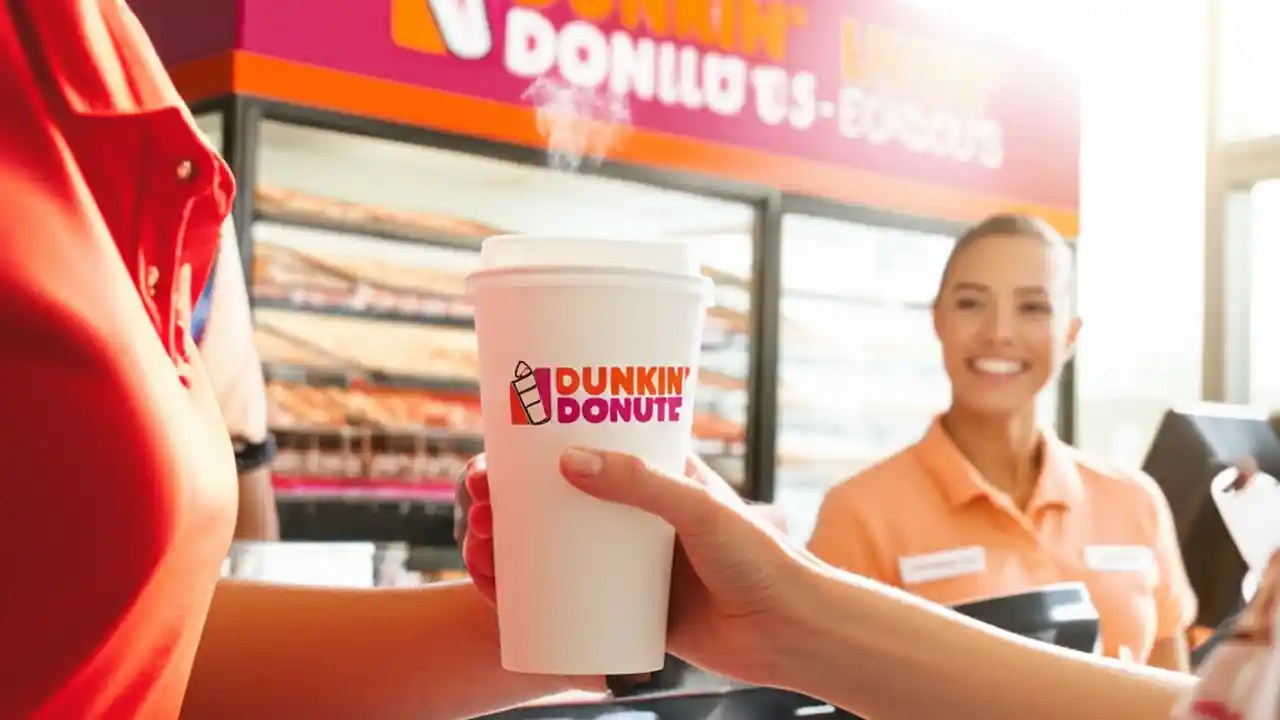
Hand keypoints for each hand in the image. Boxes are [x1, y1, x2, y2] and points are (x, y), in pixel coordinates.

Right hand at [458, 448, 808, 686]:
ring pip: (556, 550)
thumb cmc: (759, 557)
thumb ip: (640, 482)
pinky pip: (571, 600)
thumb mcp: (697, 507)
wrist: (789, 632)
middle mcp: (638, 516)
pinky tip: (497, 593)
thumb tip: (568, 460)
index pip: (586, 448)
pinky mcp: (631, 609)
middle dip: (508, 503)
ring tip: (477, 548)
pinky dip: (532, 596)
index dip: (535, 450)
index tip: (496, 456)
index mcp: (657, 475)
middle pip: (557, 501)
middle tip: (476, 507)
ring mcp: (631, 564)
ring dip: (509, 548)